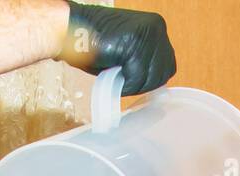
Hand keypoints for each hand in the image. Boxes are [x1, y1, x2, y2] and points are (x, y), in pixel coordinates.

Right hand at [59, 2, 176, 94]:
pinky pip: (137, 78)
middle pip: (163, 73)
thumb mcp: (130, 53)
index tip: (133, 79)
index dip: (151, 79)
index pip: (168, 65)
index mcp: (157, 27)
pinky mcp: (135, 43)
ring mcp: (147, 34)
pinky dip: (124, 84)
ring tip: (115, 74)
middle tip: (122, 79)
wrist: (71, 30)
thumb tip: (157, 84)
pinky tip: (112, 73)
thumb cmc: (95, 43)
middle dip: (144, 83)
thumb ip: (146, 63)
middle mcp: (157, 27)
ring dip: (133, 84)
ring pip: (151, 78)